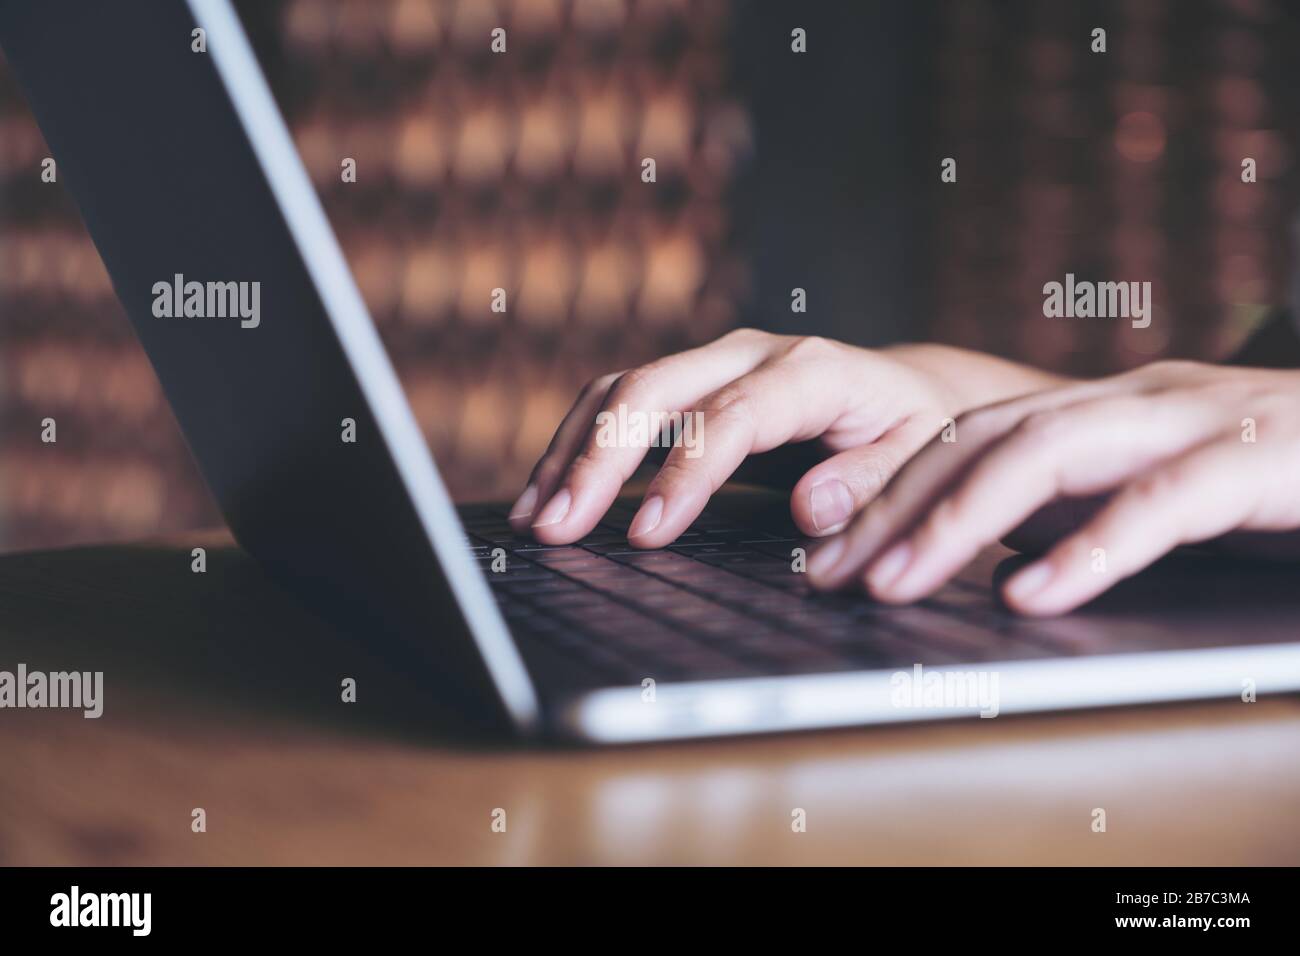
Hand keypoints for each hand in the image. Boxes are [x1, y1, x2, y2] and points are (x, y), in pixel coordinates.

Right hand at [509, 329, 1060, 546]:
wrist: (907, 393)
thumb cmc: (913, 433)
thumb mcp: (919, 459)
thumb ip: (869, 483)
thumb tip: (810, 509)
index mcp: (812, 371)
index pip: (731, 417)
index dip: (684, 475)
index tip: (646, 534)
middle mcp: (751, 353)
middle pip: (655, 391)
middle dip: (598, 460)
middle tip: (556, 528)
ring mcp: (712, 362)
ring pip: (621, 389)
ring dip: (572, 452)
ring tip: (534, 520)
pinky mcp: (688, 382)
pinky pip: (617, 400)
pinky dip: (577, 444)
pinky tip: (549, 491)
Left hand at [807, 360, 1299, 615]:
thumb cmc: (1273, 465)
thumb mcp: (1155, 479)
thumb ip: (1078, 501)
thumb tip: (989, 553)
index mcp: (1100, 408)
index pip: (965, 435)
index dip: (886, 489)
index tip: (824, 551)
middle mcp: (1130, 402)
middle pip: (982, 437)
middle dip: (894, 506)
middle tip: (828, 575)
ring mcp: (1194, 421)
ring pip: (1049, 453)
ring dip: (960, 521)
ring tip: (897, 582)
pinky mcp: (1259, 458)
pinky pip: (1164, 500)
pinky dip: (1092, 547)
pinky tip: (1036, 593)